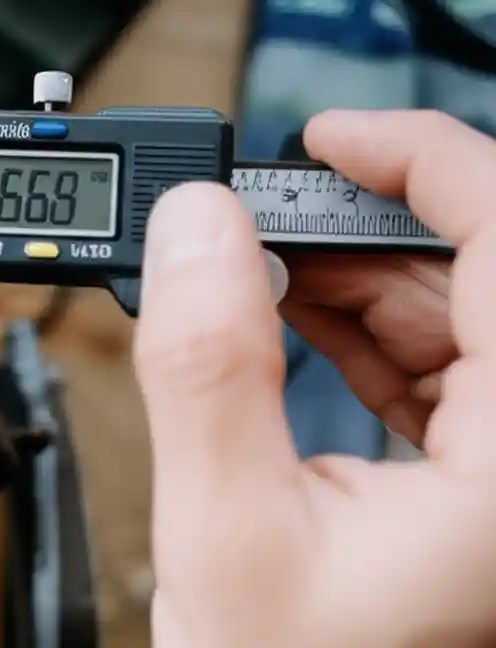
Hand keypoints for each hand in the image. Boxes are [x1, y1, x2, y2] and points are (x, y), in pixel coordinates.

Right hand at [134, 110, 495, 646]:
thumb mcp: (222, 528)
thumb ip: (205, 364)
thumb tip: (196, 226)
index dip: (426, 161)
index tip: (334, 135)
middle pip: (478, 273)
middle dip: (358, 229)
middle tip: (252, 219)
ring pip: (452, 314)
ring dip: (348, 278)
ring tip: (248, 276)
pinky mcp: (476, 481)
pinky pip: (437, 365)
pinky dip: (357, 329)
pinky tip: (287, 320)